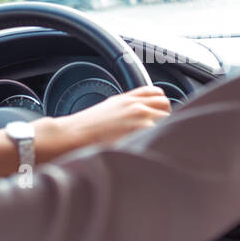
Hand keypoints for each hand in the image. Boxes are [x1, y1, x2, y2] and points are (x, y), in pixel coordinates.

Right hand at [35, 86, 171, 157]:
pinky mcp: (140, 131)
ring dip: (164, 129)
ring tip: (154, 141)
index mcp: (128, 99)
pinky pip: (161, 132)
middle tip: (158, 131)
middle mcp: (136, 105)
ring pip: (167, 119)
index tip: (161, 114)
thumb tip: (138, 116)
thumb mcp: (108, 109)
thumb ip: (126, 109)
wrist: (72, 135)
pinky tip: (151, 146)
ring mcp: (140, 117)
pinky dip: (158, 139)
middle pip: (167, 106)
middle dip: (166, 117)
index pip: (158, 94)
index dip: (162, 105)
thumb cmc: (86, 127)